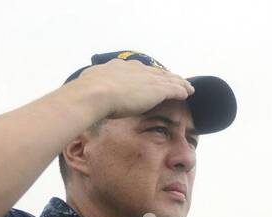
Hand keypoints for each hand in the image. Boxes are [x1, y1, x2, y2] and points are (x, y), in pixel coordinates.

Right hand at [70, 58, 194, 121]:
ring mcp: (147, 78)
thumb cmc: (86, 93)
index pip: (137, 70)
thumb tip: (82, 92)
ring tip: (186, 86)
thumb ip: (91, 88)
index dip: (146, 74)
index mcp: (119, 68)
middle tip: (173, 79)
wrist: (94, 94)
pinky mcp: (157, 89)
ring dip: (178, 82)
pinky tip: (188, 92)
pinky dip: (182, 89)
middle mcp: (136, 70)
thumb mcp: (88, 86)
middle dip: (165, 76)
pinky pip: (175, 88)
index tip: (151, 77)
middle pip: (155, 72)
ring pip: (168, 79)